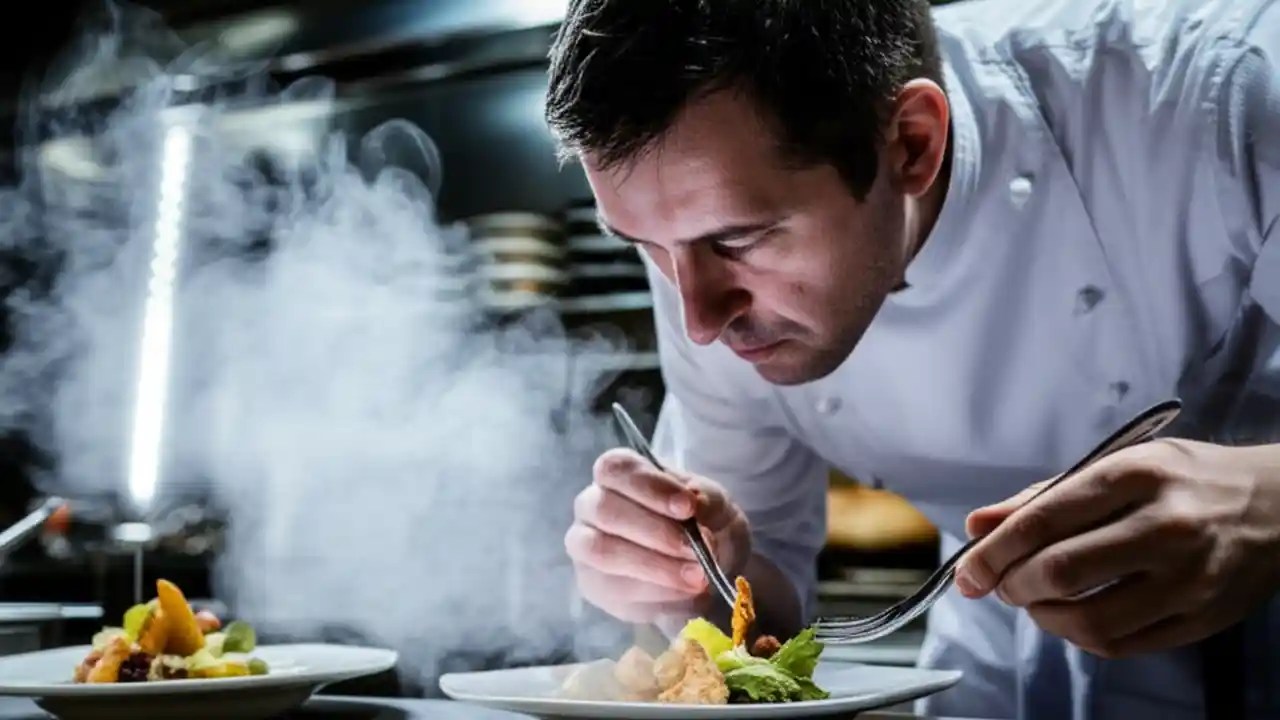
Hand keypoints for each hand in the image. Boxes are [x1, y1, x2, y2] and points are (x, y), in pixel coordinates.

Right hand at [565, 448, 751, 625]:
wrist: (706, 568)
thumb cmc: (703, 524)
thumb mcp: (716, 506)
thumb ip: (707, 501)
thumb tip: (695, 503)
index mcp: (618, 474)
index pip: (616, 468)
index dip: (649, 486)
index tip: (688, 506)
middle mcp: (592, 506)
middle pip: (605, 510)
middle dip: (655, 531)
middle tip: (695, 549)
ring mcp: (586, 547)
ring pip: (603, 551)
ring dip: (654, 565)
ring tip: (696, 575)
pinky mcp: (594, 586)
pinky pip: (616, 589)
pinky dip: (657, 592)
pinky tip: (685, 592)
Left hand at [955, 439, 1279, 658]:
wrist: (1279, 506)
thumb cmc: (1184, 481)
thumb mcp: (1117, 466)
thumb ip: (1043, 497)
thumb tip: (977, 524)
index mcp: (1137, 475)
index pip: (1045, 518)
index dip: (994, 551)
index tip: (968, 570)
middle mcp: (1167, 526)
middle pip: (1062, 571)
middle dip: (1012, 585)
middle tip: (999, 585)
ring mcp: (1189, 579)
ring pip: (1089, 619)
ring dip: (1043, 617)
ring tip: (1034, 600)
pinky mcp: (1202, 619)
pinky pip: (1121, 644)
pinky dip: (1080, 637)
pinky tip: (1072, 617)